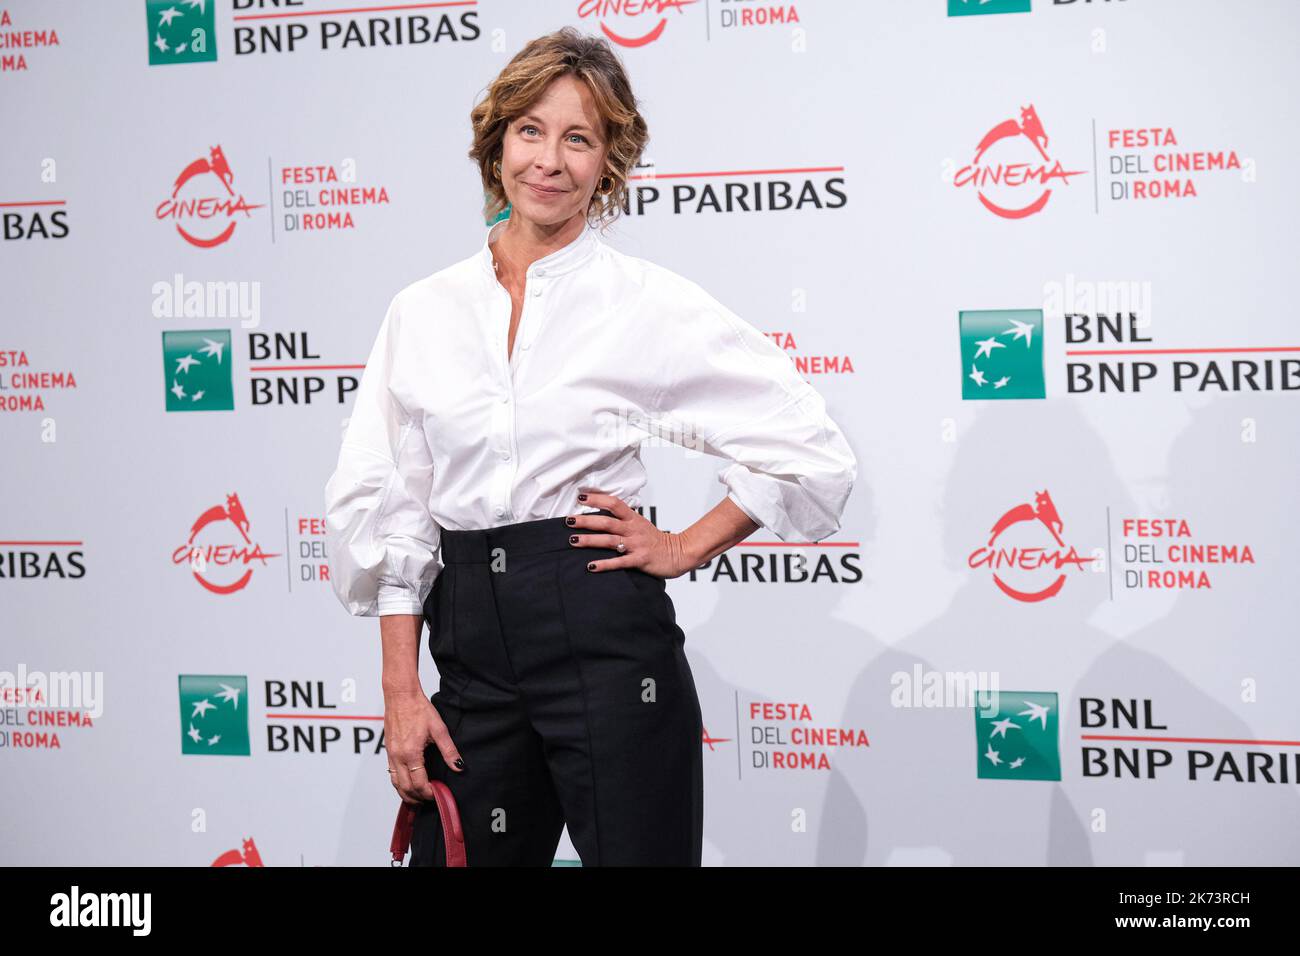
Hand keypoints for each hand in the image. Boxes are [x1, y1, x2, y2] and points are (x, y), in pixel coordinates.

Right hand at [384, 688, 463, 805]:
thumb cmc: (419, 709)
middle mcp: (397, 757)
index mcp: (410, 753)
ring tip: (419, 798)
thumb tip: (458, 766)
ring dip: (406, 794)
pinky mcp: (388, 750)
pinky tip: (408, 783)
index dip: (429, 793)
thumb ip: (449, 750)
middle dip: (418, 798)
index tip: (438, 795)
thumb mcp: (439, 729)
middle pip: (405, 788)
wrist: (401, 696)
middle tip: (430, 800)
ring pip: (395, 783)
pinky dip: (399, 783)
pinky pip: (391, 774)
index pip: (419, 783)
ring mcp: (391, 754)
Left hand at [566, 491, 694, 578]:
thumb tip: (603, 513)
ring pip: (609, 540)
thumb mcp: (641, 524)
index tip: (581, 497)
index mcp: (634, 519)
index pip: (614, 503)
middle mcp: (633, 530)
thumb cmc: (657, 540)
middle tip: (568, 520)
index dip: (597, 499)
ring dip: (590, 540)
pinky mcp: (640, 560)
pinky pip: (619, 562)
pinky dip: (604, 564)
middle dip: (586, 520)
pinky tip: (591, 566)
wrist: (679, 553)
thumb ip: (623, 519)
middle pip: (607, 522)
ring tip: (573, 540)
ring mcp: (636, 545)